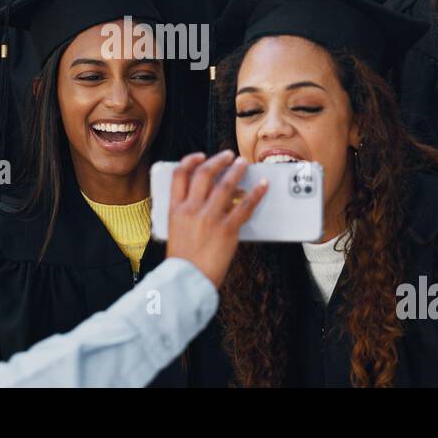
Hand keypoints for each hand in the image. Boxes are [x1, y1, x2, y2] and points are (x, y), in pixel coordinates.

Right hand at [165, 151, 267, 288]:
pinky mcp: (227, 230)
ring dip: (237, 171)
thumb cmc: (183, 261)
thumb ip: (186, 214)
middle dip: (218, 161)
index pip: (179, 175)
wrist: (187, 282)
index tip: (200, 156)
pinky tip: (262, 185)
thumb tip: (205, 201)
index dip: (190, 160)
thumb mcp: (176, 231)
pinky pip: (245, 206)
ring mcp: (209, 218)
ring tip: (244, 164)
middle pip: (204, 173)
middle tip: (228, 156)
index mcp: (175, 209)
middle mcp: (191, 209)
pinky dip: (255, 193)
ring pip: (226, 185)